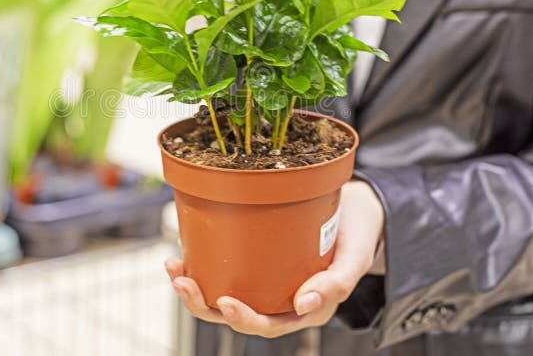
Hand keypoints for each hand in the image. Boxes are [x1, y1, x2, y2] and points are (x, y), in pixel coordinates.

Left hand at [165, 179, 383, 338]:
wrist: (357, 208)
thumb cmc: (358, 234)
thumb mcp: (355, 257)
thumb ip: (335, 283)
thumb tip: (302, 304)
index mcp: (307, 308)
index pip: (270, 324)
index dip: (244, 319)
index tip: (224, 302)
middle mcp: (282, 299)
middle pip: (239, 314)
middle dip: (204, 305)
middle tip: (184, 284)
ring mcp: (268, 281)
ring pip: (225, 295)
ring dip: (195, 288)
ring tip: (174, 268)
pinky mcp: (256, 261)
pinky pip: (226, 271)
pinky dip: (203, 265)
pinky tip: (184, 254)